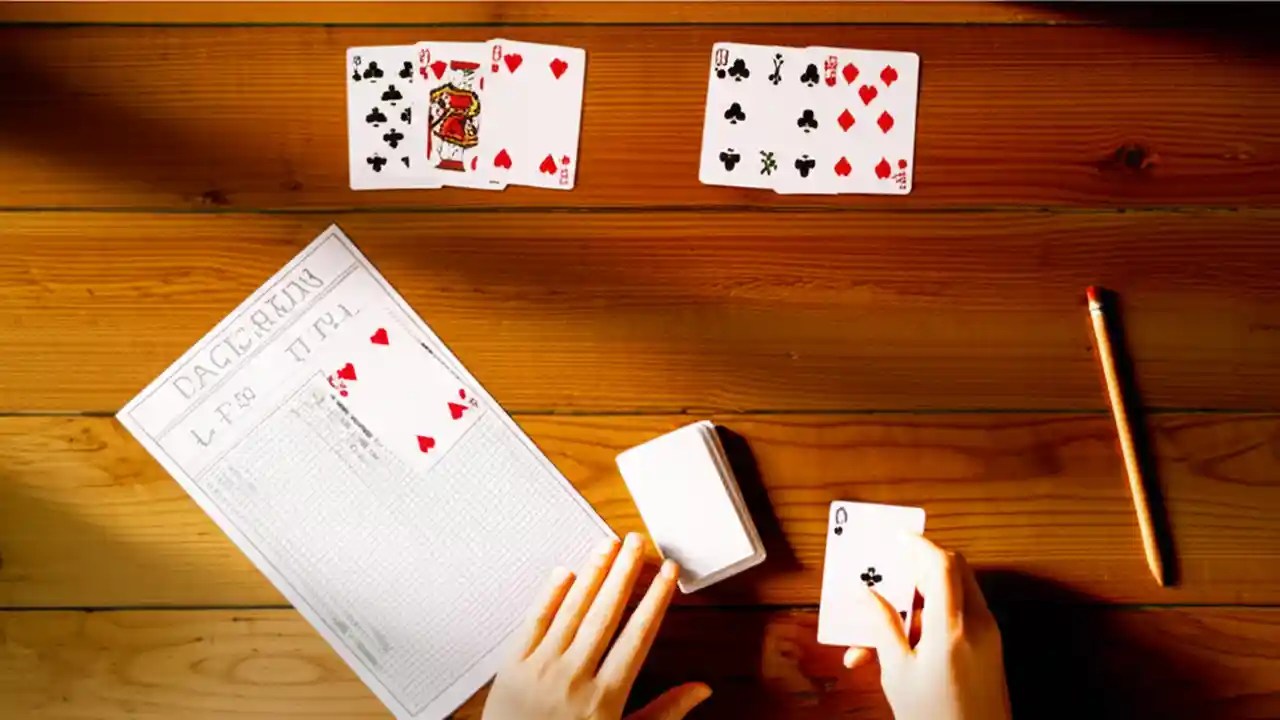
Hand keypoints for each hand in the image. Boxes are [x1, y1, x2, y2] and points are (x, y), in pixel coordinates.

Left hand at [482, 532, 710, 719]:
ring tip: (609, 544)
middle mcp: (574, 678)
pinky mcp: (512, 667)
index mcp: (606, 697)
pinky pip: (534, 622)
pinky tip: (565, 571)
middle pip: (605, 615)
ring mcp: (541, 669)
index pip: (637, 637)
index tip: (668, 573)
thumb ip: (664, 713)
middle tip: (638, 542)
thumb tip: (701, 690)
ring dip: (593, 573)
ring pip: (572, 611)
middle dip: (625, 573)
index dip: (655, 600)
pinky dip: (550, 595)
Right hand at [844, 534, 1010, 719]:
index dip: (920, 545)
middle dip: (919, 567)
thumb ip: (882, 626)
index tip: (898, 537)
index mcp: (952, 627)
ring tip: (881, 635)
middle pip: (953, 571)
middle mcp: (977, 624)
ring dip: (919, 601)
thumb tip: (866, 594)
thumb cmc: (935, 716)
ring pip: (954, 594)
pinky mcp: (989, 648)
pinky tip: (902, 647)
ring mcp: (988, 635)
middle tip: (889, 577)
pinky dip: (932, 619)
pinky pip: (959, 616)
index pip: (942, 565)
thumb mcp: (898, 672)